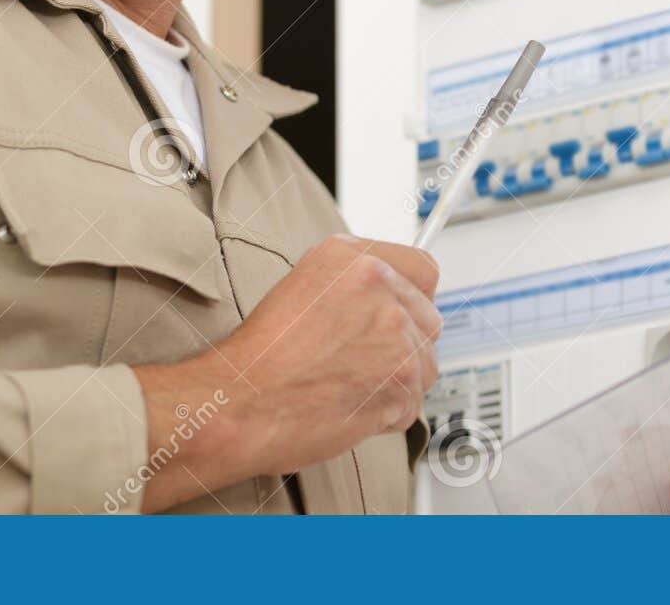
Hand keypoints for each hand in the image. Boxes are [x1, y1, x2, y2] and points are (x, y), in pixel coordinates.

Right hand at [131, 234, 440, 510]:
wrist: (241, 403)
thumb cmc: (260, 357)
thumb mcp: (301, 287)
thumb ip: (354, 283)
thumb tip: (392, 299)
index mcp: (350, 256)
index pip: (422, 268)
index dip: (412, 298)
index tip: (402, 315)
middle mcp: (378, 284)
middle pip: (428, 317)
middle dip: (405, 343)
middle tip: (363, 360)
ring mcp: (395, 331)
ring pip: (426, 362)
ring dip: (399, 380)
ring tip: (350, 384)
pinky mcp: (403, 379)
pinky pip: (413, 402)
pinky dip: (388, 413)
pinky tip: (350, 405)